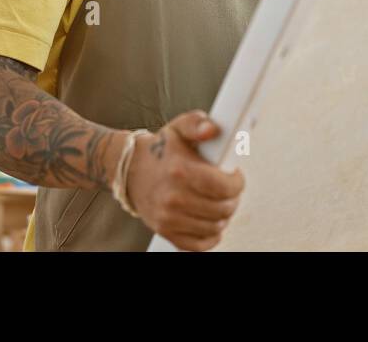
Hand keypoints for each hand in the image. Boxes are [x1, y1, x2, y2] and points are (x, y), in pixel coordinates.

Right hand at [125, 110, 243, 251]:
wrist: (130, 170)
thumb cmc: (159, 150)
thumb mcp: (178, 128)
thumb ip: (197, 123)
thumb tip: (212, 129)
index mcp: (180, 170)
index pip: (224, 187)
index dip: (237, 183)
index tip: (235, 176)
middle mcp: (173, 197)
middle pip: (222, 209)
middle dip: (232, 199)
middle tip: (229, 189)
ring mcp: (168, 218)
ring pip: (215, 227)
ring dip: (223, 216)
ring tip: (218, 201)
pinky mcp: (165, 231)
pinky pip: (200, 244)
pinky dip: (211, 236)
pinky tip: (209, 220)